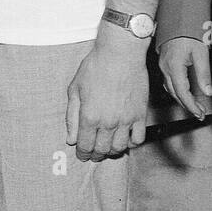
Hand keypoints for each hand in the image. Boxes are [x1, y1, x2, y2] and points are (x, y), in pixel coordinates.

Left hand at [66, 22, 149, 159]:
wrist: (119, 55)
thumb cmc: (94, 68)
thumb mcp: (75, 90)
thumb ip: (72, 117)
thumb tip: (71, 139)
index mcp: (89, 116)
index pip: (85, 146)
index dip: (82, 154)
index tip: (82, 155)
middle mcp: (108, 122)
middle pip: (102, 149)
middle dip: (96, 155)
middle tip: (93, 154)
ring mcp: (126, 120)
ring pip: (120, 147)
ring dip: (113, 151)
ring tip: (108, 147)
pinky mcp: (140, 115)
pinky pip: (138, 138)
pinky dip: (131, 143)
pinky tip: (125, 139)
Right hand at [158, 36, 211, 120]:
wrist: (175, 21)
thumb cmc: (188, 34)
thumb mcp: (201, 53)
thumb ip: (204, 73)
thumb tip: (207, 92)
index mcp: (174, 66)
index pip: (182, 92)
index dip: (191, 105)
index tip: (199, 113)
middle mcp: (165, 68)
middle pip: (175, 93)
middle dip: (187, 105)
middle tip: (199, 113)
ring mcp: (162, 65)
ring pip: (170, 88)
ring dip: (182, 99)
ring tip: (194, 106)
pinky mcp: (163, 63)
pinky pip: (168, 81)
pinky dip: (176, 90)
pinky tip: (183, 92)